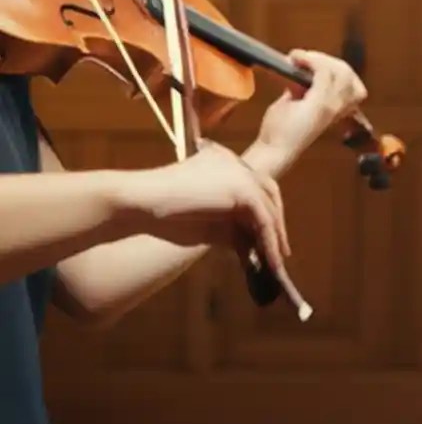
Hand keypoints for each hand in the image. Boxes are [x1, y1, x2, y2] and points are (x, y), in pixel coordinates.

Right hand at [126, 142, 290, 273]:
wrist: (138, 202)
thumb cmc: (162, 214)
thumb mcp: (205, 221)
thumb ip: (230, 227)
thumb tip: (255, 246)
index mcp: (222, 162)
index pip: (253, 188)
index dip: (263, 214)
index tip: (266, 239)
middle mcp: (234, 161)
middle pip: (268, 193)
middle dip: (276, 224)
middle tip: (280, 251)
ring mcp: (240, 172)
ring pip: (268, 207)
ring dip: (276, 237)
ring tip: (277, 262)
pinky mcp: (242, 187)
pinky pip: (264, 218)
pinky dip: (270, 241)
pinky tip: (270, 260)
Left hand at [253, 50, 368, 172]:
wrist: (275, 149)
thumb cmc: (282, 131)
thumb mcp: (296, 104)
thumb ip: (303, 90)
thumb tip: (300, 72)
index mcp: (335, 109)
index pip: (352, 83)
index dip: (336, 68)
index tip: (311, 63)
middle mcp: (339, 108)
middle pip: (349, 75)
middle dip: (327, 60)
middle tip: (303, 58)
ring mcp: (331, 106)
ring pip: (341, 72)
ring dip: (318, 59)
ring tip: (299, 58)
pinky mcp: (320, 105)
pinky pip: (325, 72)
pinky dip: (310, 60)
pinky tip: (295, 58)